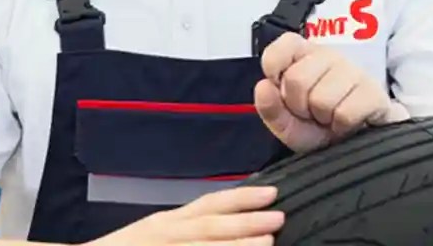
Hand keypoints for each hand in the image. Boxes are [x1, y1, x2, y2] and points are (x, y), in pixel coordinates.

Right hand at [90, 186, 284, 244]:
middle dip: (245, 220)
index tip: (270, 193)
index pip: (207, 204)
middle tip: (279, 216)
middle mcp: (165, 234)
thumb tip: (226, 226)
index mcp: (166, 223)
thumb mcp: (154, 235)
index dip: (240, 198)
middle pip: (209, 225)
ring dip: (235, 244)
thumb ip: (184, 230)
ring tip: (267, 243)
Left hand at [254, 32, 408, 152]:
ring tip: (330, 117)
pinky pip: (345, 113)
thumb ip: (269, 107)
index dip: (275, 71)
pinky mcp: (374, 93)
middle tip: (311, 112)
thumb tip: (263, 87)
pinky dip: (341, 127)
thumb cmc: (320, 128)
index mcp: (304, 55)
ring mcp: (354, 71)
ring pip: (321, 99)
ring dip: (323, 118)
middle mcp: (329, 56)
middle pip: (296, 79)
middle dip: (299, 106)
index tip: (282, 91)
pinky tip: (346, 123)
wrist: (358, 145)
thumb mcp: (287, 122)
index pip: (282, 47)